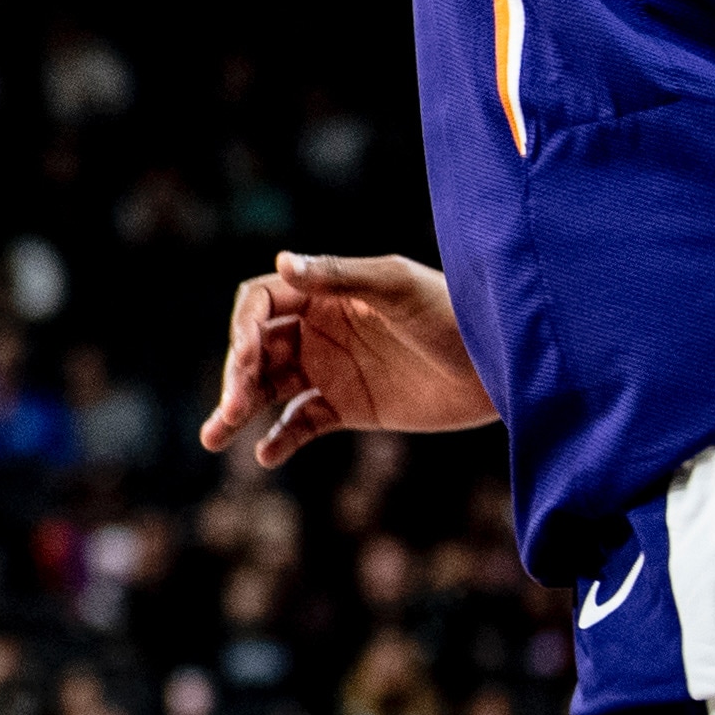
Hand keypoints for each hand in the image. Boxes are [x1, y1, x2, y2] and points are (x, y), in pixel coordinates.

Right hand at [197, 251, 498, 468]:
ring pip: (269, 388)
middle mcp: (321, 328)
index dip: (243, 329)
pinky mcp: (350, 408)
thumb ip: (341, 276)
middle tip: (231, 407)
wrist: (501, 366)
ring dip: (240, 409)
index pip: (261, 304)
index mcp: (326, 292)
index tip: (244, 360)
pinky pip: (302, 423)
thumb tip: (283, 260)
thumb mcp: (397, 288)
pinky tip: (267, 455)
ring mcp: (333, 369)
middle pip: (256, 347)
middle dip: (236, 375)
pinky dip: (281, 439)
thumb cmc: (454, 313)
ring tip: (213, 437)